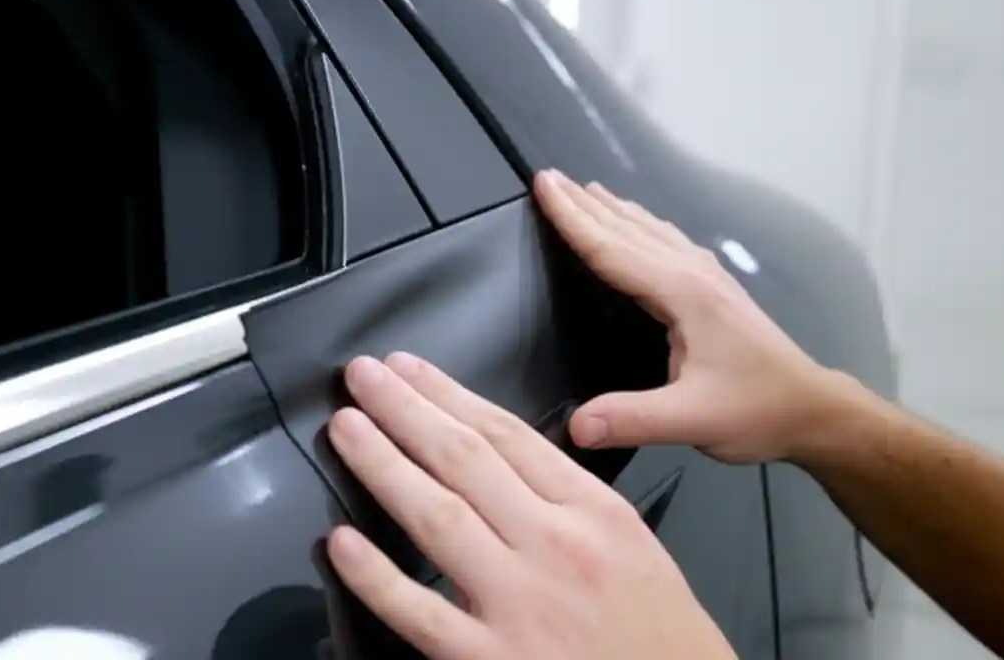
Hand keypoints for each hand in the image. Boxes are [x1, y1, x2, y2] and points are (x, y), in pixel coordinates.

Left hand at [325, 353, 734, 659]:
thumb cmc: (661, 636)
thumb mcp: (631, 543)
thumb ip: (566, 500)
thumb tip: (499, 460)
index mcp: (593, 511)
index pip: (506, 434)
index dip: (447, 394)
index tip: (409, 371)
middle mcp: (555, 545)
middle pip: (465, 458)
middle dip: (405, 409)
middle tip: (364, 378)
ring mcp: (521, 602)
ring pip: (437, 515)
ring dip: (383, 464)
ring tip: (347, 429)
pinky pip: (419, 611)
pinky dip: (375, 576)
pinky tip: (342, 542)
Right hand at [533, 169, 850, 463]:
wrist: (813, 410)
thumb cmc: (756, 410)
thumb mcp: (692, 420)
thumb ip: (631, 420)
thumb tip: (573, 426)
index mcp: (682, 294)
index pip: (612, 249)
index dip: (572, 219)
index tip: (543, 184)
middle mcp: (693, 274)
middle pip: (627, 229)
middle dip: (584, 203)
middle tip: (549, 177)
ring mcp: (707, 278)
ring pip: (649, 231)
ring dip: (611, 210)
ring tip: (582, 191)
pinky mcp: (715, 290)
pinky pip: (666, 242)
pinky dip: (639, 226)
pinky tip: (637, 224)